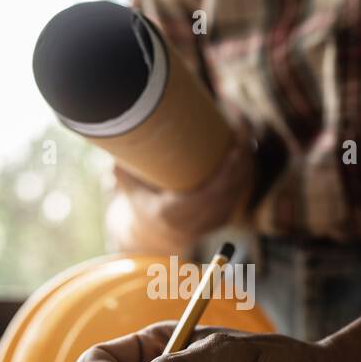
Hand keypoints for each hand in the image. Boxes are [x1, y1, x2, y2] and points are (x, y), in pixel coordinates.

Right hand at [108, 129, 255, 251]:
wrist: (156, 237)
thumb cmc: (143, 207)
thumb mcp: (131, 192)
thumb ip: (123, 172)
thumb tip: (114, 147)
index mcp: (177, 213)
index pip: (213, 192)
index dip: (229, 169)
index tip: (234, 145)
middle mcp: (200, 219)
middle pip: (232, 185)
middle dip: (241, 154)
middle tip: (240, 124)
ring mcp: (215, 219)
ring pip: (240, 186)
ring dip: (246, 157)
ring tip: (241, 128)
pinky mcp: (224, 215)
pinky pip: (241, 189)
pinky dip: (245, 167)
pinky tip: (245, 145)